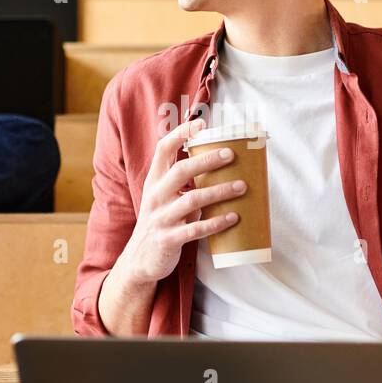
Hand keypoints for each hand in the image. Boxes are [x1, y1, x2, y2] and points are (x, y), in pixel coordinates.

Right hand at [113, 117, 245, 286]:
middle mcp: (155, 196)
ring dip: (220, 192)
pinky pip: (195, 230)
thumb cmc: (159, 223)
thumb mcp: (162, 198)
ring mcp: (161, 218)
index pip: (163, 149)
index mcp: (154, 181)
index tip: (201, 123)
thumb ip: (181, 182)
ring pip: (192, 200)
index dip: (180, 134)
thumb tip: (216, 161)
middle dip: (207, 160)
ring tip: (242, 186)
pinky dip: (216, 222)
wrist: (139, 260)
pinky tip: (234, 217)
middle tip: (231, 154)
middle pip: (181, 171)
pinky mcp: (168, 240)